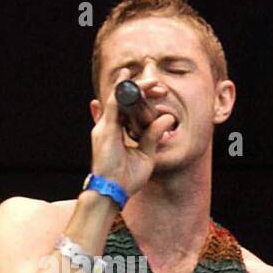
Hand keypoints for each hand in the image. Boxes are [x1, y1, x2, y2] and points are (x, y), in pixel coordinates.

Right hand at [89, 68, 176, 197]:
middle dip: (141, 90)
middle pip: (124, 101)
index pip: (130, 110)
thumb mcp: (146, 155)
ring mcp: (105, 127)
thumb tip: (167, 119)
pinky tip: (126, 80)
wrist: (113, 191)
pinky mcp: (104, 130)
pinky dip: (120, 92)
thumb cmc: (127, 178)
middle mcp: (109, 127)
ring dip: (135, 88)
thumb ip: (153, 136)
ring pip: (118, 99)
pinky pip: (112, 105)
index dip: (143, 99)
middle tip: (159, 85)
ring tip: (151, 81)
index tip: (160, 94)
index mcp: (118, 133)